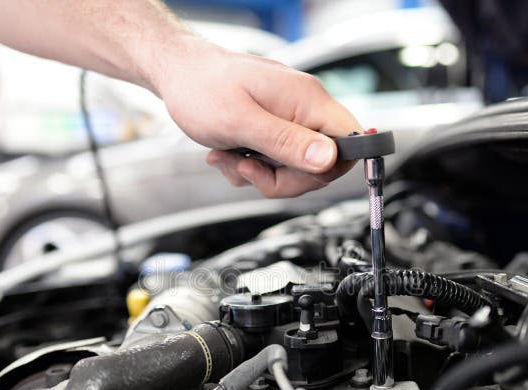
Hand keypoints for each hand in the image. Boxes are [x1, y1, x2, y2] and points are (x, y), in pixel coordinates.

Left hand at [152, 36, 361, 197]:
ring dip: (261, 173)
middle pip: (323, 164)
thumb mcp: (240, 122)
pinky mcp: (276, 126)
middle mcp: (304, 106)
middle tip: (249, 169)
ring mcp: (291, 116)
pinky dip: (253, 167)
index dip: (330, 168)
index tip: (294, 174)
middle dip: (284, 178)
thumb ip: (286, 142)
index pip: (351, 141)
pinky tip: (229, 153)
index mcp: (307, 100)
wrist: (176, 74)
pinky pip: (278, 161)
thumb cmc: (201, 89)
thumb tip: (328, 158)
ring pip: (296, 167)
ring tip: (230, 157)